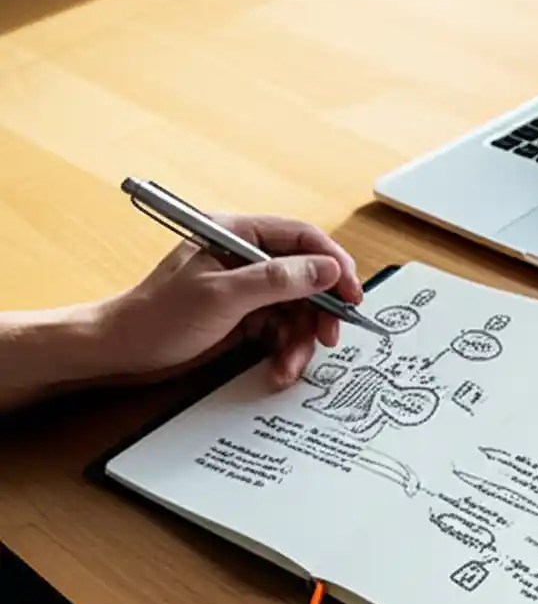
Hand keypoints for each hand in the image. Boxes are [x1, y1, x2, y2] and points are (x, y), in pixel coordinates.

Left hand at [96, 214, 362, 386]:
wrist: (120, 352)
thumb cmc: (157, 317)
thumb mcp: (222, 296)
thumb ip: (277, 279)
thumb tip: (327, 268)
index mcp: (238, 234)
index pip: (303, 239)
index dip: (334, 264)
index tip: (351, 294)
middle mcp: (247, 257)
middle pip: (307, 278)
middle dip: (319, 311)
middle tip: (329, 337)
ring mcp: (247, 289)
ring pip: (297, 310)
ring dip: (300, 340)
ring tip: (290, 366)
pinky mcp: (244, 317)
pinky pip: (281, 330)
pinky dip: (285, 351)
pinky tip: (277, 369)